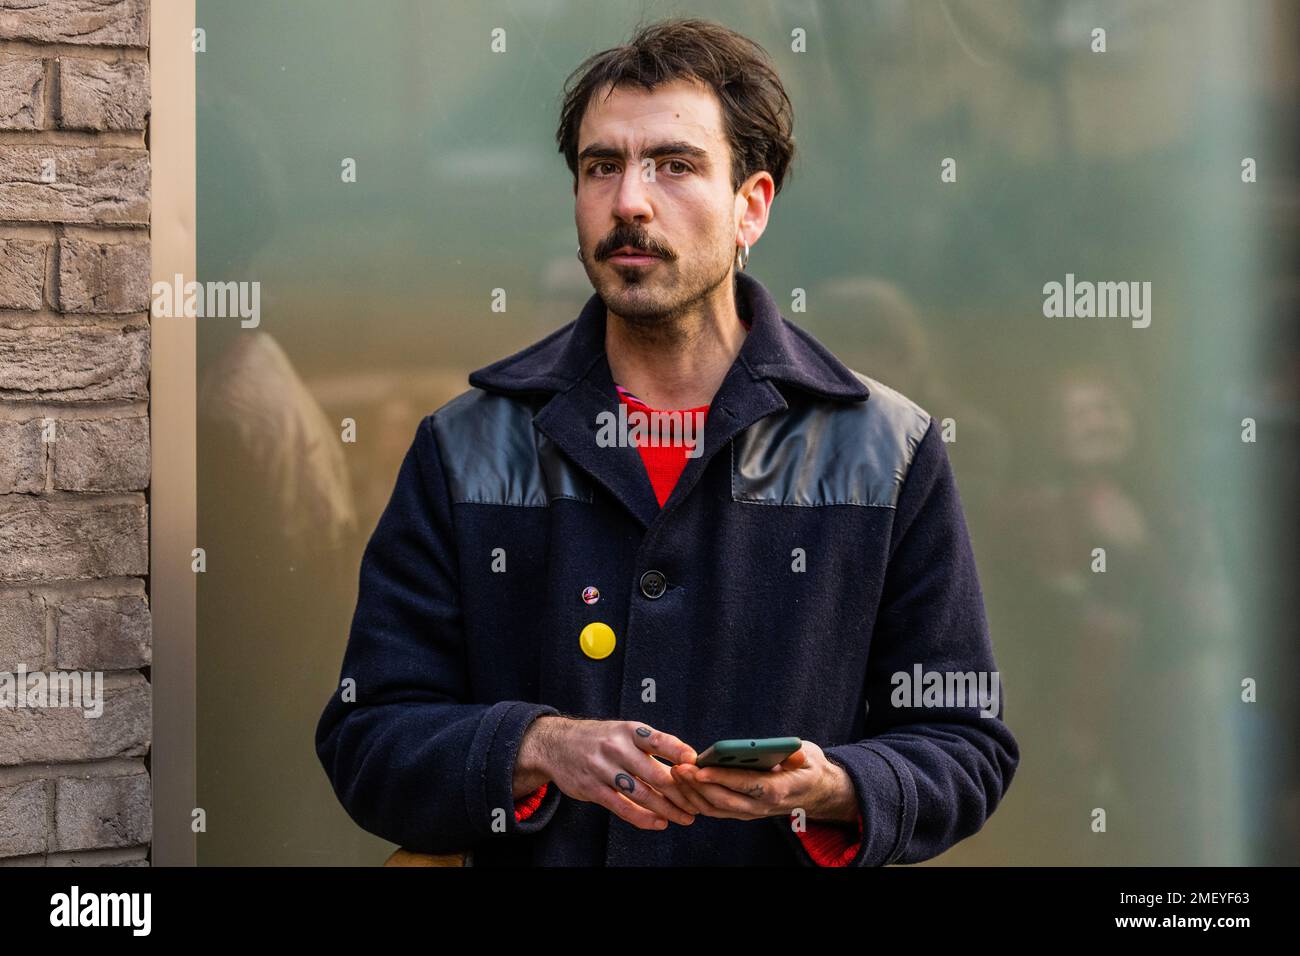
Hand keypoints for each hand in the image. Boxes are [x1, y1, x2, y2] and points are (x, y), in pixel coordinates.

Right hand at [516, 716, 699, 829]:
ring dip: (667, 809)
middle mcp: (616, 748)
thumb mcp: (623, 732)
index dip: (679, 752)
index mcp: (629, 730)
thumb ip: (650, 746)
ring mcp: (603, 769)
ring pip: (642, 794)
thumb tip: (687, 763)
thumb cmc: (600, 739)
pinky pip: (622, 807)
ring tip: (685, 818)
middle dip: (680, 792)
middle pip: (655, 774)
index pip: (659, 740)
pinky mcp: (592, 789)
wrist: (556, 744)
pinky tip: (659, 823)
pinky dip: (643, 818)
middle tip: (697, 804)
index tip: (696, 764)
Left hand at [669, 740, 856, 823]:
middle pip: (724, 800)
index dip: (722, 778)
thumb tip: (789, 752)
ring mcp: (750, 813)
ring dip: (692, 793)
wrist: (814, 793)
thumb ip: (797, 756)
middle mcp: (761, 807)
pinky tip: (683, 784)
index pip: (747, 785)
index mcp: (778, 790)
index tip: (700, 769)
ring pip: (715, 808)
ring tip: (676, 772)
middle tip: (679, 767)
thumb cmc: (807, 768)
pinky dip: (695, 799)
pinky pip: (714, 810)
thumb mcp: (809, 756)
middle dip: (697, 785)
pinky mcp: (741, 812)